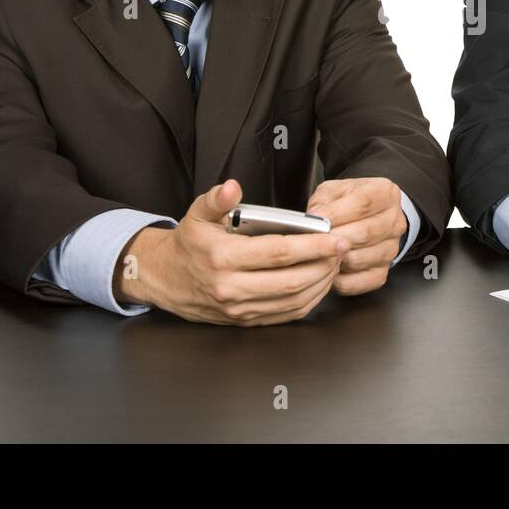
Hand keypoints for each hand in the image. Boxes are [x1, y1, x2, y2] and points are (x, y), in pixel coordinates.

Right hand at [115, 179, 349, 325]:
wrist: (166, 279)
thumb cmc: (189, 244)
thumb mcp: (197, 214)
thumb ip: (217, 199)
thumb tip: (233, 187)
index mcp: (222, 257)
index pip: (278, 253)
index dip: (312, 246)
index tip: (335, 237)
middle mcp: (231, 287)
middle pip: (291, 280)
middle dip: (324, 264)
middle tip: (343, 249)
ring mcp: (239, 308)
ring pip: (292, 300)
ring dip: (320, 283)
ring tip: (335, 263)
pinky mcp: (245, 320)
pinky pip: (285, 315)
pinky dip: (308, 300)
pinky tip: (319, 283)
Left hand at [306, 177, 406, 295]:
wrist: (366, 218)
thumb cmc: (347, 203)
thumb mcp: (334, 191)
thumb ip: (324, 200)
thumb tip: (314, 218)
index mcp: (385, 194)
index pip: (364, 203)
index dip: (337, 212)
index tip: (315, 218)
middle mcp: (395, 222)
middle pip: (364, 233)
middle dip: (334, 237)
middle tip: (312, 238)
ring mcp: (391, 249)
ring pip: (358, 259)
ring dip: (334, 258)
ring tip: (319, 252)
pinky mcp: (382, 272)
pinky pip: (357, 282)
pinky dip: (338, 278)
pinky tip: (329, 267)